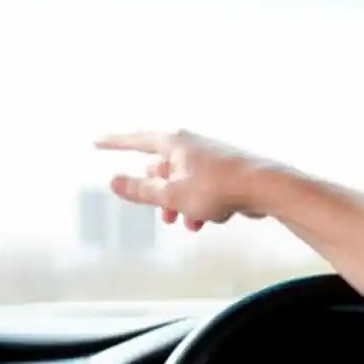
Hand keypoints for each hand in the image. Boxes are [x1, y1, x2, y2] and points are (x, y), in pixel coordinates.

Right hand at [94, 129, 271, 230]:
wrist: (267, 188)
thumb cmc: (220, 188)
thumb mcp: (172, 195)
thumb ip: (141, 190)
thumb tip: (114, 181)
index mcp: (175, 142)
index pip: (136, 140)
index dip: (114, 143)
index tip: (95, 141)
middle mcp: (192, 144)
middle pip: (161, 170)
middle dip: (160, 197)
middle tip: (165, 216)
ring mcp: (210, 157)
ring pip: (182, 185)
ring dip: (181, 207)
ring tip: (190, 223)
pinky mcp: (225, 172)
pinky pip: (203, 191)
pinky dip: (201, 206)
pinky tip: (212, 219)